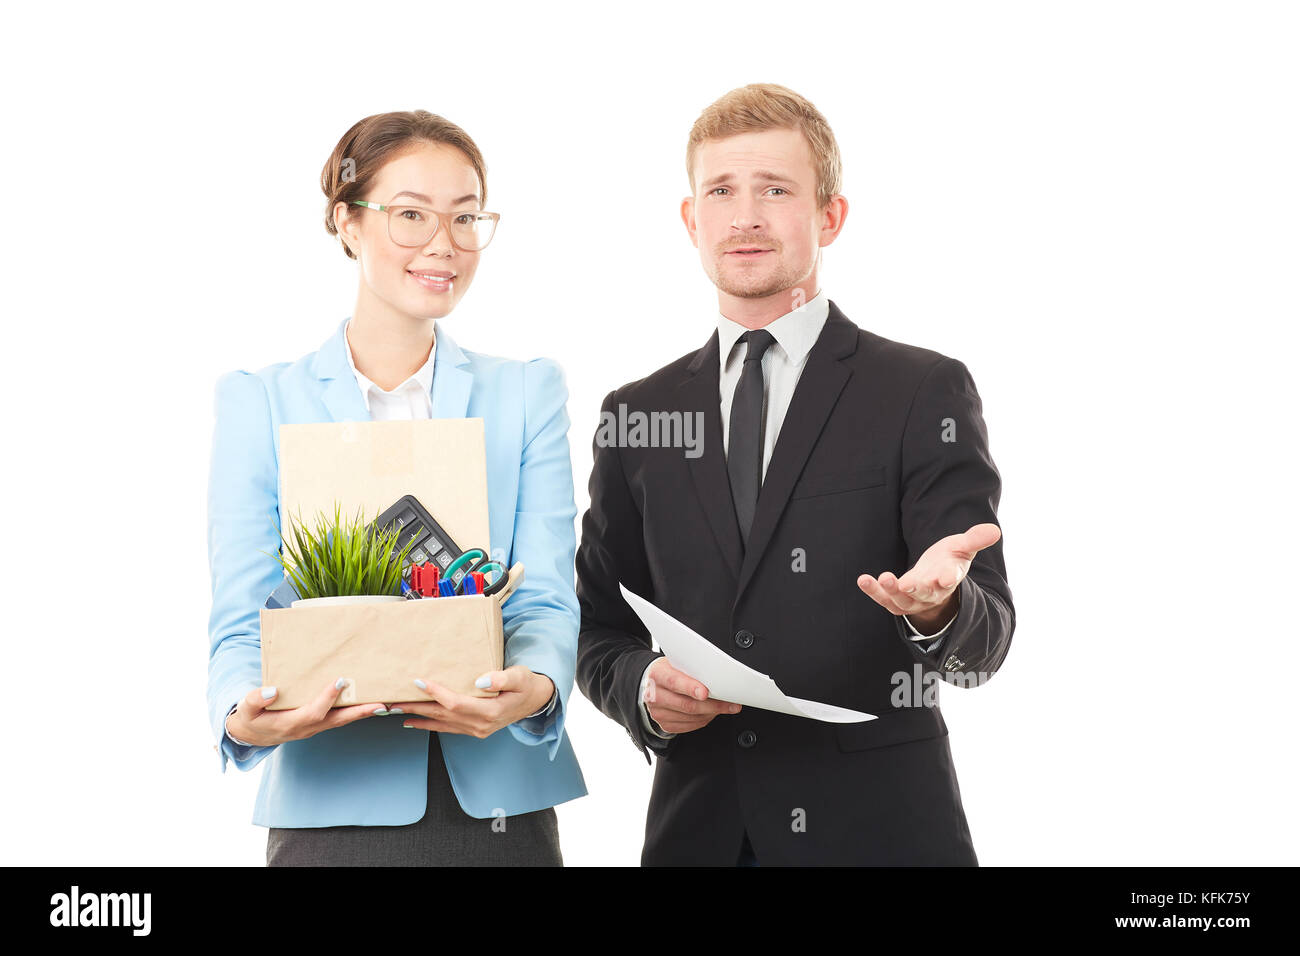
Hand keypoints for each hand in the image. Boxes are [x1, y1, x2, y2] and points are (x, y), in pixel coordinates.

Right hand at [225, 678, 382, 747]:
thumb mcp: (246, 709)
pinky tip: (371, 705)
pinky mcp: (319, 723)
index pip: (314, 711)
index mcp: (290, 723)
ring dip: (364, 713)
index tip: (340, 681)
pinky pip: (341, 718)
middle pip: (337, 720)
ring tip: (386, 704)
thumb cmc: (251, 717)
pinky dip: (357, 712)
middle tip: (382, 705)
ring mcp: (315, 727)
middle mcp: (307, 728)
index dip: (327, 698)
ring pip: (343, 720)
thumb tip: (272, 691)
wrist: (253, 734)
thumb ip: (256, 699)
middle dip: (360, 712)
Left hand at [399, 666, 554, 738]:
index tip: (418, 681)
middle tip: (392, 702)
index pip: (456, 702)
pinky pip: (446, 728)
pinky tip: (413, 722)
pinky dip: (428, 725)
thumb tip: (481, 680)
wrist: (535, 700)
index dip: (436, 692)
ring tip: (395, 711)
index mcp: (490, 711)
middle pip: (442, 715)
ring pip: (441, 723)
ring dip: (417, 717)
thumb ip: (502, 679)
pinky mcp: (474, 730)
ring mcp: (476, 730)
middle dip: (416, 708)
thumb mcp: (519, 677)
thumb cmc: (526, 684)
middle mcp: (481, 725)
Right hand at [644, 657, 740, 734]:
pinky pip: (689, 726)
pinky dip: (704, 720)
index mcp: (657, 674)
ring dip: (711, 713)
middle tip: (730, 703)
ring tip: (723, 706)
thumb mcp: (677, 662)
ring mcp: (658, 712)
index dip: (690, 687)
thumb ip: (692, 668)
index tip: (706, 692)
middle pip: (686, 704)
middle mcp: (654, 695)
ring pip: (691, 717)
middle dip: (712, 705)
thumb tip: (716, 675)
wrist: (655, 684)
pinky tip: (710, 712)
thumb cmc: (670, 671)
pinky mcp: (665, 725)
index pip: (674, 681)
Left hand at [857, 522, 1000, 630]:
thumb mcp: (962, 547)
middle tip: (908, 584)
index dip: (948, 577)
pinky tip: (863, 579)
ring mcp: (913, 598)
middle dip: (917, 588)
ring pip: (902, 600)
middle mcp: (931, 591)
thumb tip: (995, 530)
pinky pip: (883, 598)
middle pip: (925, 592)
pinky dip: (873, 591)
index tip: (945, 578)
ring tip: (883, 577)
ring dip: (891, 590)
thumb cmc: (949, 561)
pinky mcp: (896, 600)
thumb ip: (975, 539)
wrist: (935, 581)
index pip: (950, 578)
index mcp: (949, 577)